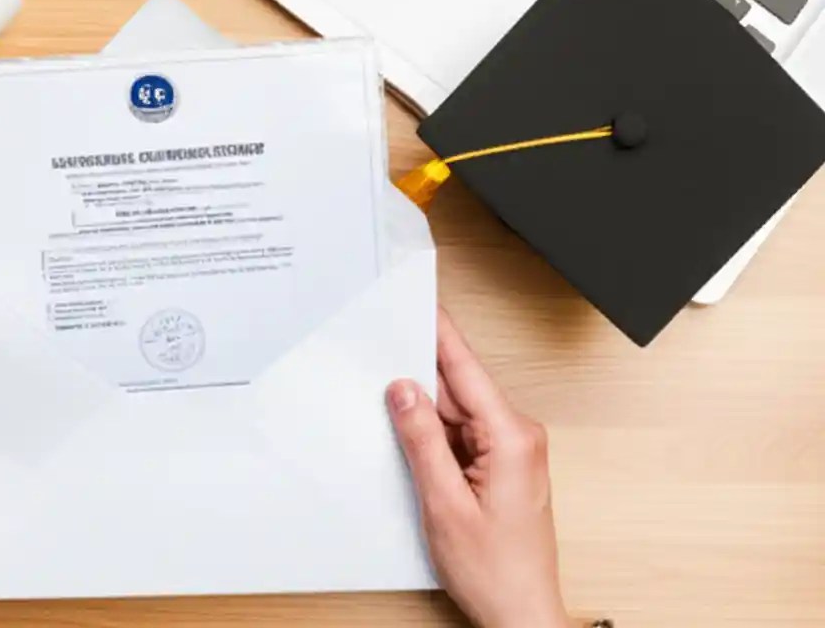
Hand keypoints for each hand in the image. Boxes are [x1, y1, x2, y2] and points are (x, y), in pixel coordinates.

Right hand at [386, 309, 566, 627]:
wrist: (521, 613)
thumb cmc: (495, 570)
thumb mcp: (444, 503)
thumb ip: (421, 441)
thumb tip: (403, 391)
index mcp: (511, 436)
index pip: (466, 368)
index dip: (440, 332)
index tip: (420, 301)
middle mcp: (517, 436)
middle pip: (458, 387)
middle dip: (418, 375)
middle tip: (377, 358)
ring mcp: (510, 450)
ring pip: (456, 412)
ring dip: (424, 411)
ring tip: (387, 411)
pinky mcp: (501, 465)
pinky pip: (461, 434)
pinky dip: (434, 433)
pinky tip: (409, 439)